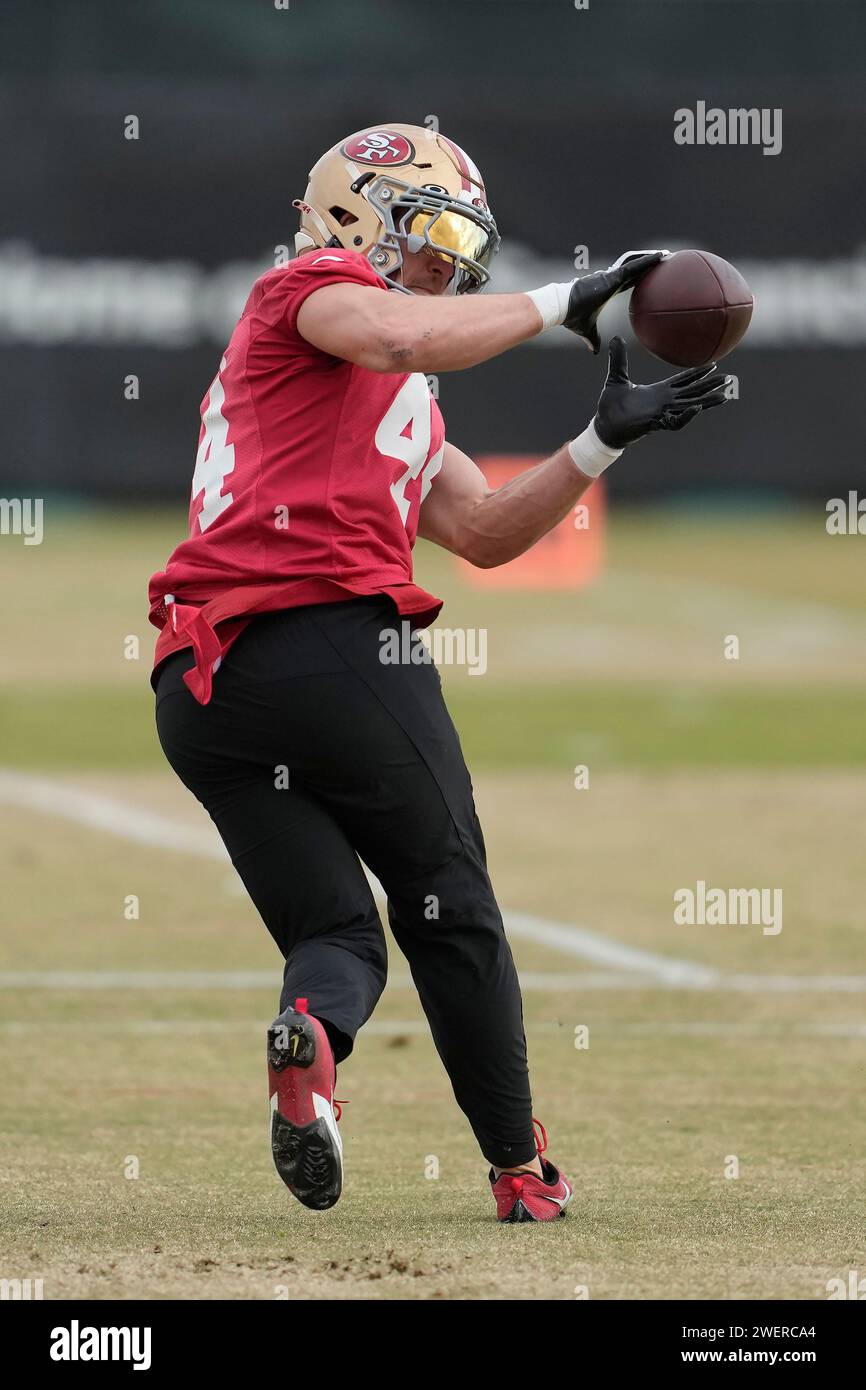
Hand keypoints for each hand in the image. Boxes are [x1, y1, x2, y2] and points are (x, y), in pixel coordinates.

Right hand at [563, 250, 667, 353]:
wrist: (563, 308)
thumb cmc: (572, 317)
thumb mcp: (587, 332)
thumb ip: (592, 340)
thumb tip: (594, 352)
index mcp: (608, 289)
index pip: (628, 281)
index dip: (639, 276)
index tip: (650, 274)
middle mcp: (611, 279)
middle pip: (634, 269)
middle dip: (648, 264)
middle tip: (664, 260)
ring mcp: (612, 275)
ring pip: (635, 263)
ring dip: (650, 259)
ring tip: (666, 255)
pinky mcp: (612, 275)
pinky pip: (633, 266)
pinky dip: (646, 261)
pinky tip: (659, 257)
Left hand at [594, 336, 731, 448]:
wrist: (602, 426)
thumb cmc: (610, 406)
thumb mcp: (616, 378)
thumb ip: (619, 359)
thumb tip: (615, 338)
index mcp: (658, 392)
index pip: (683, 382)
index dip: (697, 374)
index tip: (713, 366)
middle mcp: (664, 403)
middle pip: (693, 393)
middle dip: (710, 386)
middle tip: (729, 379)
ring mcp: (661, 413)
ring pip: (690, 407)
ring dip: (706, 402)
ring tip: (724, 396)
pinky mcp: (654, 423)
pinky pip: (675, 421)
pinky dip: (686, 415)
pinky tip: (696, 407)